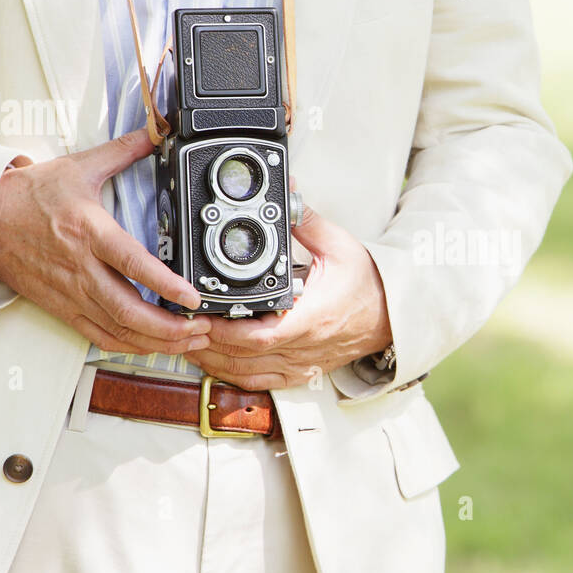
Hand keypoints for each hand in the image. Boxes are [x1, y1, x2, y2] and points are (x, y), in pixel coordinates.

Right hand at [0, 128, 212, 354]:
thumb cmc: (29, 194)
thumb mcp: (79, 166)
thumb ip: (122, 151)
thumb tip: (155, 132)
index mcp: (89, 232)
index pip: (132, 264)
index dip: (165, 284)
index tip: (192, 297)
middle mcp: (81, 268)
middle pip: (129, 310)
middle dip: (170, 327)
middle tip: (201, 328)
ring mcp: (70, 294)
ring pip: (118, 330)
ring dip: (156, 342)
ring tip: (189, 342)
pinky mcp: (61, 308)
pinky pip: (99, 337)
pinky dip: (129, 346)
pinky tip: (153, 346)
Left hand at [183, 203, 392, 389]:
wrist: (393, 314)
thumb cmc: (368, 283)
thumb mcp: (339, 245)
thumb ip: (306, 220)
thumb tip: (286, 190)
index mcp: (312, 318)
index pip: (259, 335)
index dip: (223, 331)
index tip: (197, 314)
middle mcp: (305, 347)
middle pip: (243, 357)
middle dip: (206, 344)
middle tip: (178, 326)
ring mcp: (302, 364)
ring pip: (246, 374)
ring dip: (213, 362)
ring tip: (186, 342)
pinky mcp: (301, 372)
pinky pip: (260, 382)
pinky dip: (232, 375)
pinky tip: (213, 362)